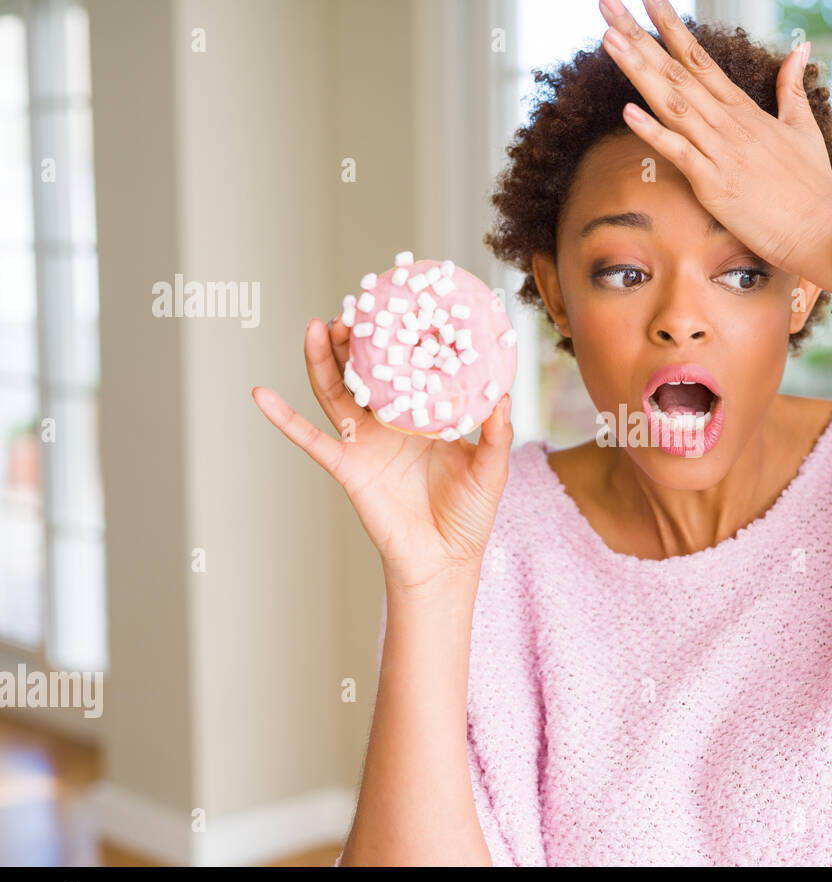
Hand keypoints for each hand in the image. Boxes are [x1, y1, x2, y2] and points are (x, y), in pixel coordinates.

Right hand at [251, 316, 512, 594]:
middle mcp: (390, 424)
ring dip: (323, 360)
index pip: (408, 369)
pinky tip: (260, 394)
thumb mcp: (491, 469)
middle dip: (356, 338)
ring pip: (335, 392)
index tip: (399, 303)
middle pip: (364, 371)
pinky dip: (283, 418)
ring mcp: (365, 443)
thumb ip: (496, 433)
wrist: (444, 561)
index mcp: (423, 417)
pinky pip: (310, 439)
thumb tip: (504, 396)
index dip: (401, 339)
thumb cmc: (469, 515)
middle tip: (354, 305)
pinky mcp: (347, 467)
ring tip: (319, 326)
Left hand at [596, 0, 831, 283]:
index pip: (699, 60)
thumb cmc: (812, 187)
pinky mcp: (716, 184)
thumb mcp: (804, 128)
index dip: (670, 28)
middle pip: (676, 71)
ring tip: (609, 39)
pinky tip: (627, 111)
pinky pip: (680, 153)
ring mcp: (721, 151)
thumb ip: (791, 87)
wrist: (823, 230)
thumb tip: (800, 48)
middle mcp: (729, 123)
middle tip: (607, 6)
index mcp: (744, 110)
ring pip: (672, 102)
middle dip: (639, 37)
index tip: (647, 0)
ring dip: (639, 70)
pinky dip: (653, 132)